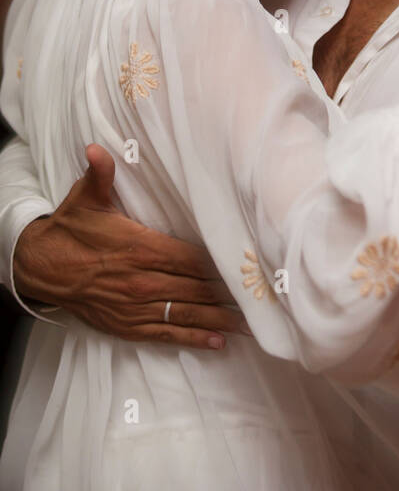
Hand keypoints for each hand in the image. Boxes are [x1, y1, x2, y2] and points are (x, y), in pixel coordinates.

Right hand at [13, 145, 248, 348]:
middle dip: (230, 294)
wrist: (41, 268)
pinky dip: (193, 338)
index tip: (249, 267)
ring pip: (186, 313)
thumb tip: (97, 148)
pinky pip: (165, 334)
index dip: (221, 264)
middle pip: (196, 288)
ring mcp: (135, 307)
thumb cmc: (71, 230)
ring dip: (219, 319)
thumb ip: (99, 174)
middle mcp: (142, 281)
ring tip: (251, 325)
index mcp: (140, 248)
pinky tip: (217, 341)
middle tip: (265, 300)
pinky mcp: (127, 325)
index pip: (192, 258)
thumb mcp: (85, 199)